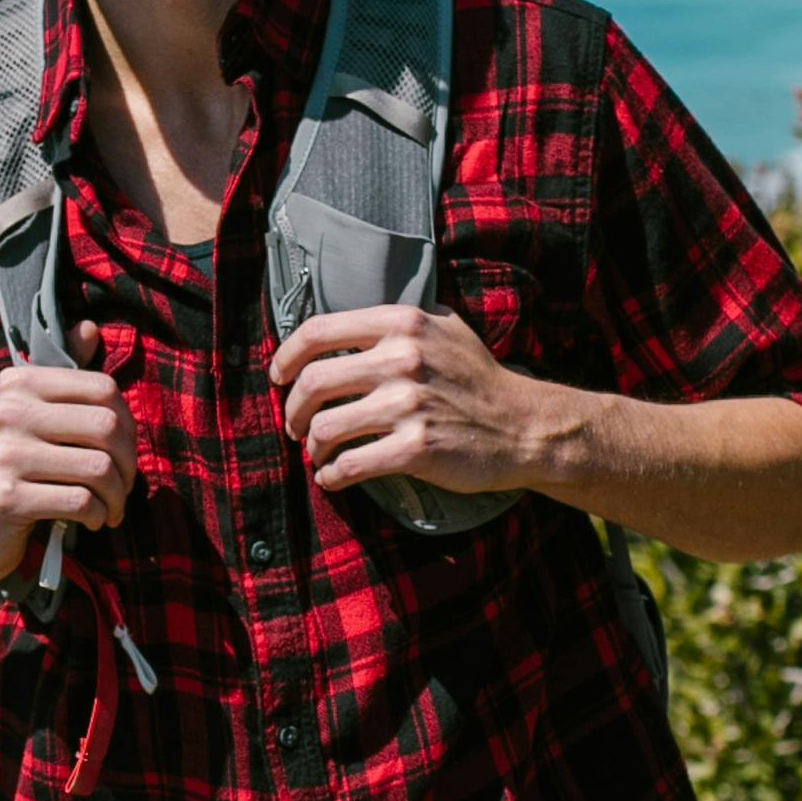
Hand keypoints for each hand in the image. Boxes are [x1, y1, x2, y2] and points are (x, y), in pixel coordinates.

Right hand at [0, 328, 138, 582]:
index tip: (123, 451)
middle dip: (128, 463)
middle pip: (106, 426)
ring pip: (98, 468)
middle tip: (122, 485)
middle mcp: (8, 412)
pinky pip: (79, 501)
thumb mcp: (31, 415)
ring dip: (116, 496)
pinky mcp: (8, 497)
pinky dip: (97, 515)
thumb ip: (65, 375)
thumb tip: (89, 328)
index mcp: (18, 383)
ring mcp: (5, 455)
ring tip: (110, 507)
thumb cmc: (11, 467)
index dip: (129, 424)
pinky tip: (92, 520)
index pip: (103, 388)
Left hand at [270, 297, 551, 498]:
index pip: (318, 331)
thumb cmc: (477, 378)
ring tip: (317, 453)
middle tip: (294, 425)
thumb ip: (397, 322)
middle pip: (313, 382)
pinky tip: (333, 478)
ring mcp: (408, 406)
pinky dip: (332, 476)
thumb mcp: (444, 328)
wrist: (523, 427)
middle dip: (293, 410)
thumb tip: (338, 328)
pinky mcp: (415, 449)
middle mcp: (403, 359)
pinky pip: (349, 466)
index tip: (278, 376)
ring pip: (325, 428)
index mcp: (402, 323)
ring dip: (311, 447)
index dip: (286, 356)